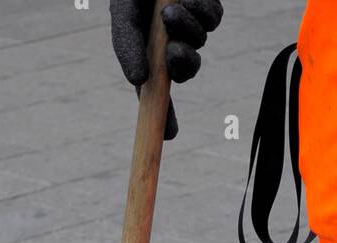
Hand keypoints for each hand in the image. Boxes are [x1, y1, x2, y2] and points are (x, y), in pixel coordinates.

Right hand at [111, 0, 223, 138]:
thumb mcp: (123, 15)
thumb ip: (126, 46)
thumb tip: (137, 81)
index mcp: (148, 52)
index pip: (158, 91)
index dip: (164, 115)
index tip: (168, 135)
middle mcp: (171, 42)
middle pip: (185, 71)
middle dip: (182, 66)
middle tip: (172, 53)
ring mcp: (192, 26)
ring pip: (200, 44)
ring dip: (187, 31)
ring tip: (170, 11)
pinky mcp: (208, 7)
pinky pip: (212, 20)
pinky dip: (201, 12)